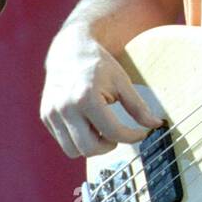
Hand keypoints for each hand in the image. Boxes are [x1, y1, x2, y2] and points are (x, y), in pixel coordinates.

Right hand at [40, 34, 162, 158]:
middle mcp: (65, 108)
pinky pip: (64, 142)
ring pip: (74, 151)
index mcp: (86, 98)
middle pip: (90, 149)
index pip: (113, 133)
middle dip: (108, 145)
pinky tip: (87, 123)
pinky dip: (78, 139)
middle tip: (116, 133)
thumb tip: (156, 125)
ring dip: (91, 146)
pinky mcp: (46, 116)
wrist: (69, 51)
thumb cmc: (99, 66)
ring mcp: (52, 113)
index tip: (141, 133)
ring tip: (100, 128)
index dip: (132, 137)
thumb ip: (138, 107)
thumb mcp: (122, 82)